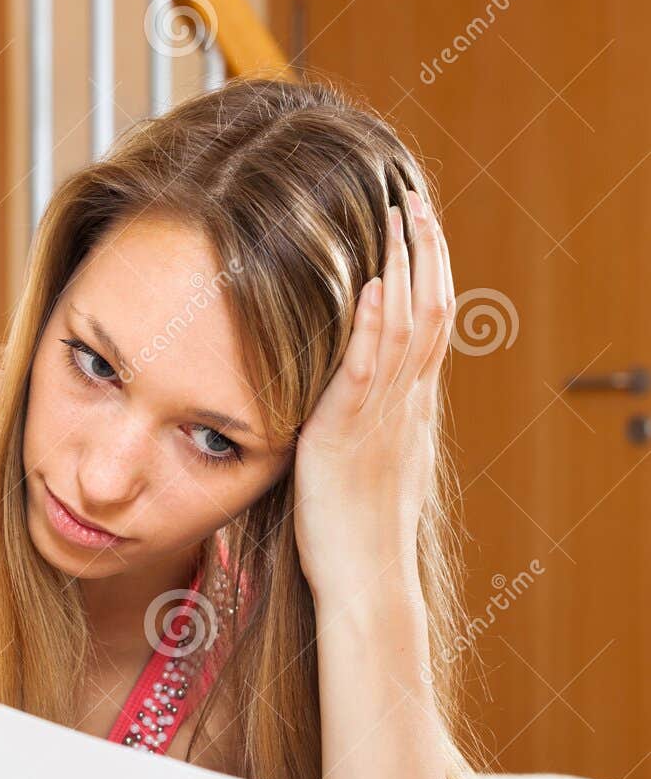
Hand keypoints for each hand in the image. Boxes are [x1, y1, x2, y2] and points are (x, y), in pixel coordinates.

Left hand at [292, 189, 455, 607]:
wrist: (365, 581)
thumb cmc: (358, 536)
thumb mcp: (372, 467)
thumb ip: (371, 426)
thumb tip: (360, 404)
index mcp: (411, 410)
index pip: (431, 325)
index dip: (428, 272)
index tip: (421, 226)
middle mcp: (405, 406)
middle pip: (427, 311)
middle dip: (421, 251)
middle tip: (413, 197)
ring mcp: (380, 419)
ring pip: (403, 329)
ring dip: (399, 269)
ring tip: (395, 216)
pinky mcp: (346, 436)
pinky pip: (364, 373)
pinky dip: (369, 327)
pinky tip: (368, 287)